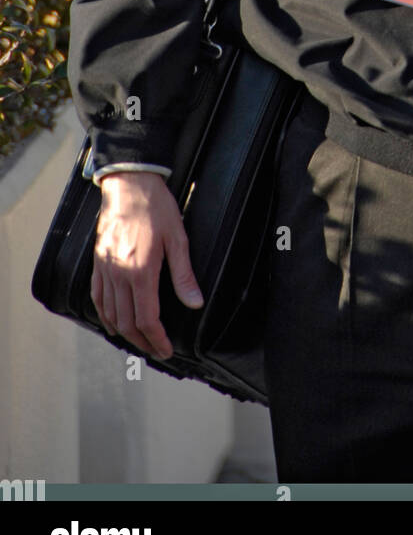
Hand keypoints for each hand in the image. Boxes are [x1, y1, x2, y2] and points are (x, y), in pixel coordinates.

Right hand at [91, 172, 202, 360]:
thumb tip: (194, 302)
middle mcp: (119, 274)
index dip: (157, 339)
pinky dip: (104, 315)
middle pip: (127, 322)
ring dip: (123, 333)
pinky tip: (112, 322)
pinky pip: (97, 296)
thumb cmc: (155, 207)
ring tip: (139, 342)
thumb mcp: (178, 239)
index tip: (166, 350)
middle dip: (142, 342)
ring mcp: (105, 269)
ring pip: (110, 313)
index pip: (147, 318)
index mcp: (141, 271)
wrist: (129, 184)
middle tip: (156, 350)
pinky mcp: (97, 262)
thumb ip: (184, 275)